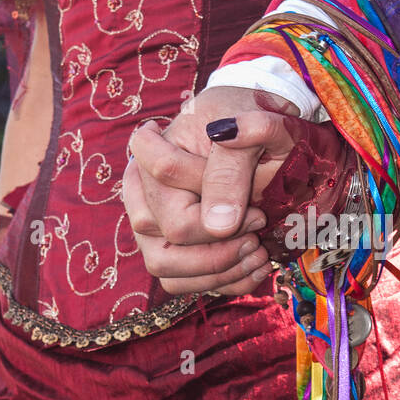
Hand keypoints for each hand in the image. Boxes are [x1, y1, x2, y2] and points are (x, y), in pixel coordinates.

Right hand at [123, 85, 301, 295]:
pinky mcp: (166, 245)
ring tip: (258, 253)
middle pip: (164, 251)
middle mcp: (141, 194)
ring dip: (219, 273)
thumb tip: (219, 225)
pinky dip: (221, 282)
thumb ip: (232, 166)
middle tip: (258, 235)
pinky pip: (182, 282)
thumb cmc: (250, 117)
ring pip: (167, 272)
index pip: (173, 213)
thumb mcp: (254, 126)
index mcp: (151, 157)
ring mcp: (150, 224)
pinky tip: (255, 266)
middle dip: (220, 253)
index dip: (219, 222)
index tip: (257, 212)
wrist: (251, 122)